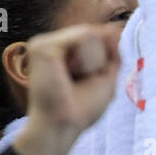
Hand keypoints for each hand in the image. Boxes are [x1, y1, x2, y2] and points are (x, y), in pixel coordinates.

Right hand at [14, 24, 121, 154]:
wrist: (65, 125)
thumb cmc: (82, 108)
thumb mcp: (106, 75)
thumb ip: (112, 51)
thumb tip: (111, 28)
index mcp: (62, 51)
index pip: (95, 36)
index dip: (103, 57)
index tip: (90, 80)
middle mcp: (51, 44)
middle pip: (93, 33)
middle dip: (99, 59)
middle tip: (81, 82)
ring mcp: (44, 44)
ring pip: (89, 34)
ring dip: (93, 60)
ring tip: (75, 79)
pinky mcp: (43, 47)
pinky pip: (83, 36)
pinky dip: (88, 58)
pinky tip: (74, 73)